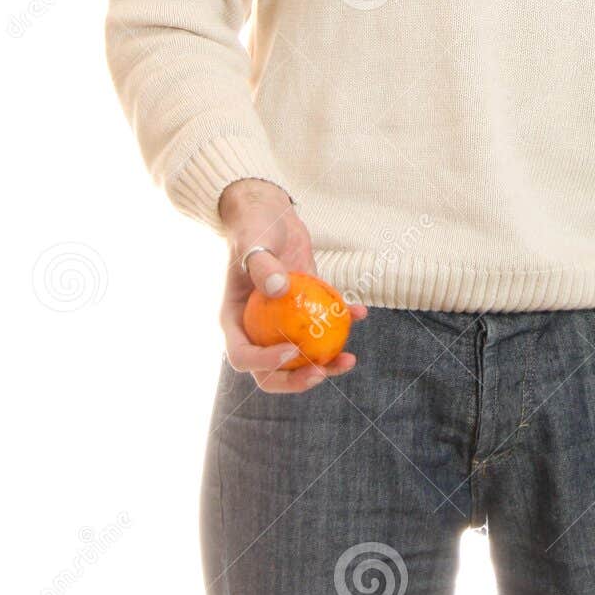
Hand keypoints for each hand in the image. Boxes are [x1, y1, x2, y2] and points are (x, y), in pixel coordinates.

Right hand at [218, 178, 367, 394]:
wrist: (270, 213)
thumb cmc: (254, 226)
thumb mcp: (253, 241)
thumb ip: (261, 265)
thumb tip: (278, 289)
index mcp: (235, 320)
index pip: (243, 356)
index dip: (265, 363)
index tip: (292, 351)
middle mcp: (256, 328)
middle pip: (271, 371)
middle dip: (295, 380)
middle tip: (320, 373)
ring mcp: (281, 321)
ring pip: (300, 356)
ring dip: (325, 364)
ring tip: (349, 361)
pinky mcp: (303, 308)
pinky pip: (322, 324)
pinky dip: (342, 322)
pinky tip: (360, 314)